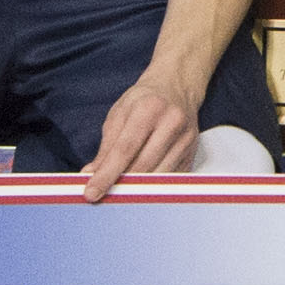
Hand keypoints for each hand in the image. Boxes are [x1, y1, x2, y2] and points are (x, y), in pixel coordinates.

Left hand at [81, 70, 205, 200]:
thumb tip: (91, 174)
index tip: (92, 193)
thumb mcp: (119, 114)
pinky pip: (169, 180)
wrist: (177, 89)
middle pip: (143, 166)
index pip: (124, 150)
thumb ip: (106, 146)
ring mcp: (185, 141)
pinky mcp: (192, 155)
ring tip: (120, 192)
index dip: (107, 175)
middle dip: (120, 185)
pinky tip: (140, 187)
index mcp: (149, 109)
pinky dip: (152, 187)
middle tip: (102, 196)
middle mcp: (171, 123)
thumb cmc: (144, 101)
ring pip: (158, 177)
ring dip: (137, 189)